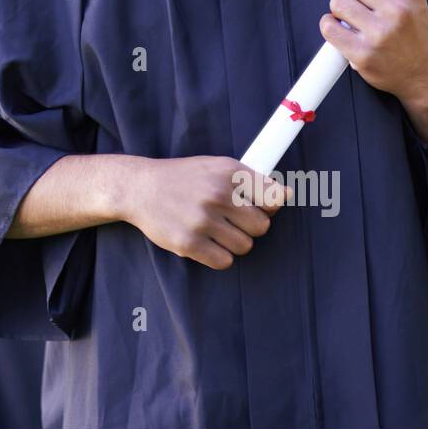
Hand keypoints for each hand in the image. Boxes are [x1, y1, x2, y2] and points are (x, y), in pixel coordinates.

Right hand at [123, 155, 289, 269]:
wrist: (139, 187)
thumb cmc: (184, 178)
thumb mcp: (217, 167)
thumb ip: (253, 180)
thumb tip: (288, 194)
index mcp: (228, 172)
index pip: (274, 200)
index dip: (268, 207)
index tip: (255, 206)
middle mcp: (217, 194)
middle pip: (261, 227)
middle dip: (249, 227)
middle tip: (230, 220)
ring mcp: (202, 220)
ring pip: (244, 246)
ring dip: (233, 243)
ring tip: (214, 230)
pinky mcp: (189, 243)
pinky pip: (224, 261)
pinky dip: (218, 256)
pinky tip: (205, 242)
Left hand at [319, 0, 427, 106]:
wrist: (422, 71)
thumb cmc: (409, 26)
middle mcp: (397, 9)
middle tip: (363, 4)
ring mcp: (380, 33)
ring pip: (336, 2)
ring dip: (341, 10)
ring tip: (356, 20)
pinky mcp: (362, 54)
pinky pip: (328, 27)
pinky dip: (330, 26)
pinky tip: (344, 31)